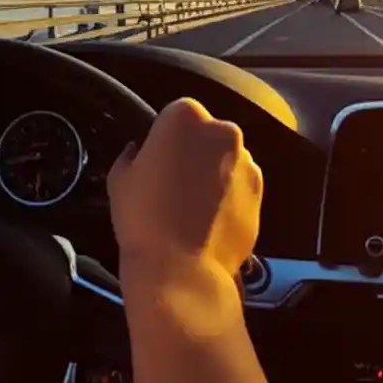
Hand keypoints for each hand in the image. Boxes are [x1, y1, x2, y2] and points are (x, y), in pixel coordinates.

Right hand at [107, 97, 273, 382]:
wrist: (180, 268)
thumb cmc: (143, 218)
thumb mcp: (120, 178)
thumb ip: (133, 154)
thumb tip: (139, 151)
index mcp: (185, 117)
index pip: (177, 114)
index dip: (165, 139)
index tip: (158, 161)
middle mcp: (224, 131)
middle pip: (207, 135)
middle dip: (195, 153)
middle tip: (175, 184)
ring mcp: (247, 161)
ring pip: (227, 160)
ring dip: (214, 174)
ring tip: (193, 207)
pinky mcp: (262, 191)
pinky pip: (241, 186)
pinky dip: (230, 196)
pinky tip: (210, 220)